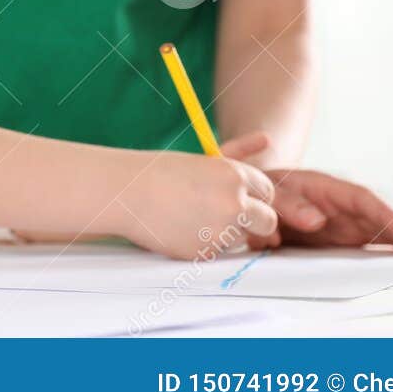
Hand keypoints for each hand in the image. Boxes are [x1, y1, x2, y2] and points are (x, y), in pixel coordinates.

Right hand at [122, 149, 278, 258]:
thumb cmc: (158, 172)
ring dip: (226, 232)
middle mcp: (234, 204)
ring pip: (241, 239)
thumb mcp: (201, 161)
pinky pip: (216, 252)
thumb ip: (236, 159)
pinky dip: (204, 244)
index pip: (268, 192)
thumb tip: (268, 138)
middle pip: (268, 222)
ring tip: (192, 217)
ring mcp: (221, 231)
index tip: (240, 196)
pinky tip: (181, 228)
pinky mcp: (205, 253)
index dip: (255, 195)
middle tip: (231, 216)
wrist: (124, 193)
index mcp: (234, 175)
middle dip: (255, 221)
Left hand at [220, 133, 392, 253]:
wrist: (248, 199)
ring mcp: (341, 225)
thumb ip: (288, 203)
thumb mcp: (269, 190)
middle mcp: (339, 207)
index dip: (386, 215)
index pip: (361, 199)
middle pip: (378, 219)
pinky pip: (364, 249)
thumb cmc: (261, 189)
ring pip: (377, 235)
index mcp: (325, 188)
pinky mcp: (337, 242)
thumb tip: (317, 221)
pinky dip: (384, 256)